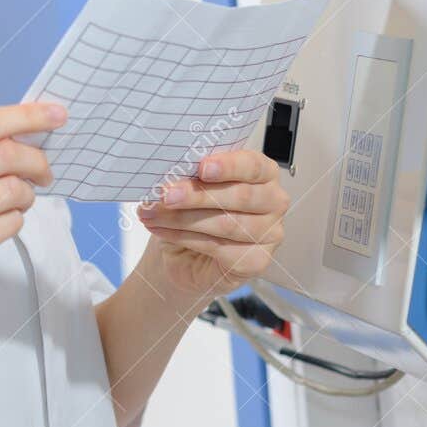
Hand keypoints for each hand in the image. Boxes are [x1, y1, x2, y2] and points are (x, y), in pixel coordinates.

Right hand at [0, 102, 62, 331]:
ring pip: (14, 190)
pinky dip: (16, 220)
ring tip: (15, 200)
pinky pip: (11, 223)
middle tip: (44, 171)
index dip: (26, 115)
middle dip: (37, 161)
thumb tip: (22, 132)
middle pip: (5, 155)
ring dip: (27, 195)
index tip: (57, 114)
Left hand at [134, 150, 289, 304]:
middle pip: (240, 196)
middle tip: (166, 194)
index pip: (254, 165)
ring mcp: (270, 233)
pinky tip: (163, 230)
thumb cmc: (195, 212)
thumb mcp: (191, 186)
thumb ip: (191, 176)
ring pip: (226, 223)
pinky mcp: (257, 260)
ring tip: (153, 213)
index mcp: (263, 173)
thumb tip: (170, 171)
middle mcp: (273, 201)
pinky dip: (184, 237)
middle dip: (198, 194)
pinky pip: (218, 247)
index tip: (203, 167)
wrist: (184, 254)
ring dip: (183, 218)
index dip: (229, 166)